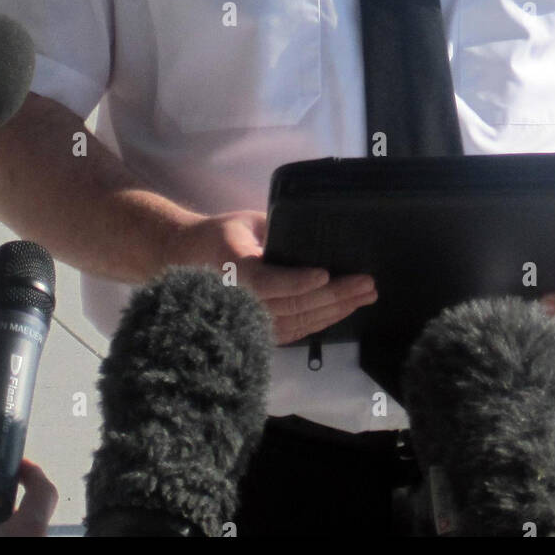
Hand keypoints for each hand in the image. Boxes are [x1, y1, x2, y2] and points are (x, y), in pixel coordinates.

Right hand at [168, 209, 376, 344]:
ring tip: (365, 296)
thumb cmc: (222, 235)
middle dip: (333, 296)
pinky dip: (322, 322)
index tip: (324, 274)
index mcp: (234, 270)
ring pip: (297, 323)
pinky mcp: (259, 330)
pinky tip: (346, 310)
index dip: (296, 282)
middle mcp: (241, 301)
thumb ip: (275, 231)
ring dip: (335, 311)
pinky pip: (294, 331)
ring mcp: (249, 321)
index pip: (267, 282)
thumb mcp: (246, 222)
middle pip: (291, 306)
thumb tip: (313, 235)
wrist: (188, 262)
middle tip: (366, 283)